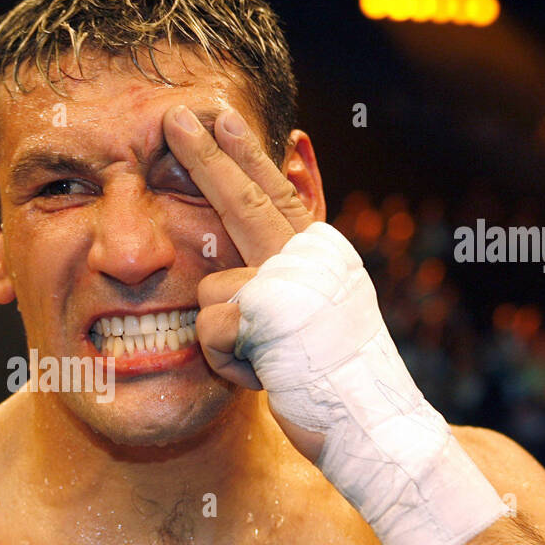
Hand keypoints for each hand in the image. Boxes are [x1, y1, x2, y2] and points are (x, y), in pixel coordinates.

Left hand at [162, 104, 323, 458]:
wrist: (373, 428)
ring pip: (209, 291)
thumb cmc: (334, 377)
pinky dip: (225, 366)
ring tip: (267, 364)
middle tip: (172, 115)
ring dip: (222, 340)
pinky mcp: (267, 312)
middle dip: (204, 155)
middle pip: (245, 199)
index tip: (221, 116)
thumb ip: (292, 261)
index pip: (279, 192)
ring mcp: (292, 281)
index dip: (246, 154)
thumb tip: (293, 172)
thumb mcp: (315, 312)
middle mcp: (312, 257)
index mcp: (322, 253)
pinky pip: (208, 330)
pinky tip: (266, 379)